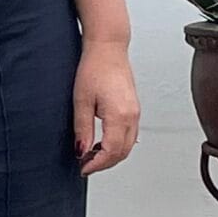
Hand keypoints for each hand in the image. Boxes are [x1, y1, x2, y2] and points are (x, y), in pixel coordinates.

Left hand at [73, 41, 139, 174]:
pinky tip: (102, 142)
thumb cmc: (94, 68)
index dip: (96, 164)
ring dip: (111, 155)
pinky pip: (129, 135)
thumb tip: (81, 150)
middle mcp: (132, 116)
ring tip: (91, 155)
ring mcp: (135, 113)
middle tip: (86, 165)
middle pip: (122, 152)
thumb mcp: (81, 101)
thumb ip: (82, 129)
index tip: (83, 168)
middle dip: (104, 163)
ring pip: (128, 145)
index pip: (111, 152)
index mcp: (119, 115)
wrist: (108, 48)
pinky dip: (117, 144)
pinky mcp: (134, 109)